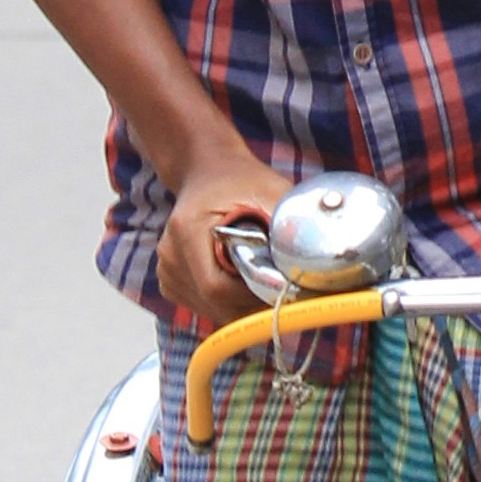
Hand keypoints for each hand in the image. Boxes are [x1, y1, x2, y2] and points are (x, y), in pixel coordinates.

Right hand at [159, 146, 297, 321]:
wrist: (207, 170)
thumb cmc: (242, 180)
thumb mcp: (271, 192)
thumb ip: (288, 228)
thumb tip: (314, 263)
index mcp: (188, 229)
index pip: (217, 288)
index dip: (254, 295)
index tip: (281, 285)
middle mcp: (170, 253)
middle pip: (215, 305)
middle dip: (252, 303)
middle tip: (278, 281)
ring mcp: (166, 269)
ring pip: (212, 311)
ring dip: (241, 304)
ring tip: (258, 271)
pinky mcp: (169, 280)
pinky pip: (204, 307)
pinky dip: (227, 302)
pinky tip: (238, 275)